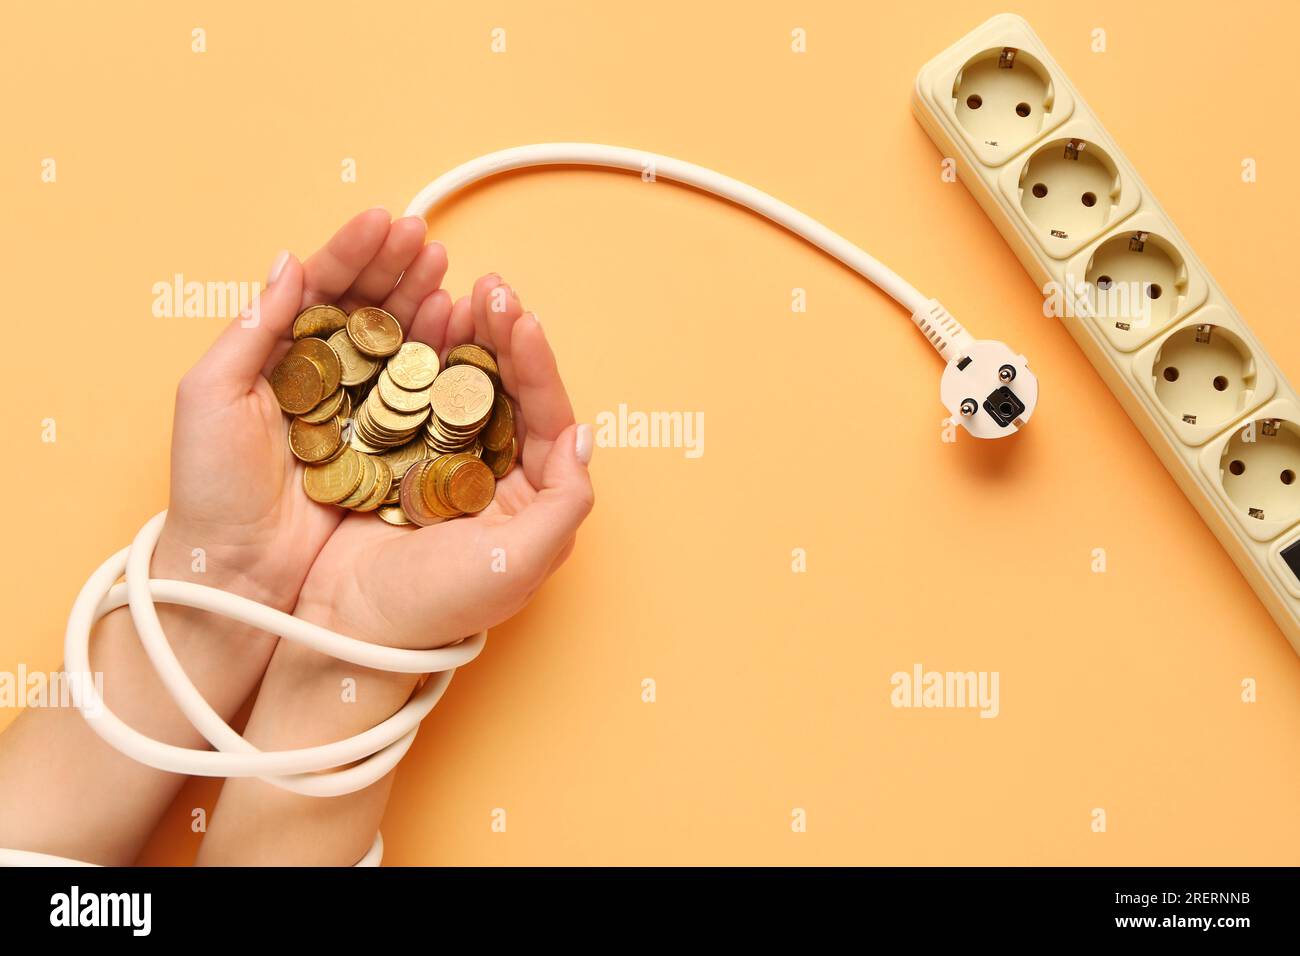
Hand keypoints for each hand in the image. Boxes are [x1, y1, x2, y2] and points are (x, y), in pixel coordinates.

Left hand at [152, 209, 451, 611]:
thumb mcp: (210, 395)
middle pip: (367, 306)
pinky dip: (439, 356)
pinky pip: (418, 392)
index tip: (384, 220)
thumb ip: (252, 327)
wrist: (240, 568)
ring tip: (448, 271)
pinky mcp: (390, 446)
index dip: (351, 252)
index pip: (319, 288)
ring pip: (398, 341)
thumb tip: (289, 262)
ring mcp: (360, 409)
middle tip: (428, 238)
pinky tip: (457, 327)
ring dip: (424, 301)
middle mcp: (324, 375)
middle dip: (398, 267)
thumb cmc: (212, 485)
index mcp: (278, 354)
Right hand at [292, 273, 594, 647]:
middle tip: (491, 288)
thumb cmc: (438, 606)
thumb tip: (585, 436)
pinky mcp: (394, 456)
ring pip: (463, 384)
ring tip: (458, 292)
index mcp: (530, 497)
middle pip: (508, 390)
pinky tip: (416, 325)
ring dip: (464, 337)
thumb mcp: (519, 562)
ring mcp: (442, 462)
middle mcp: (493, 474)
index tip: (521, 318)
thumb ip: (566, 501)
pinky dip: (418, 358)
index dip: (536, 365)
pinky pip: (414, 394)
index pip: (547, 416)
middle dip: (503, 336)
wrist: (347, 631)